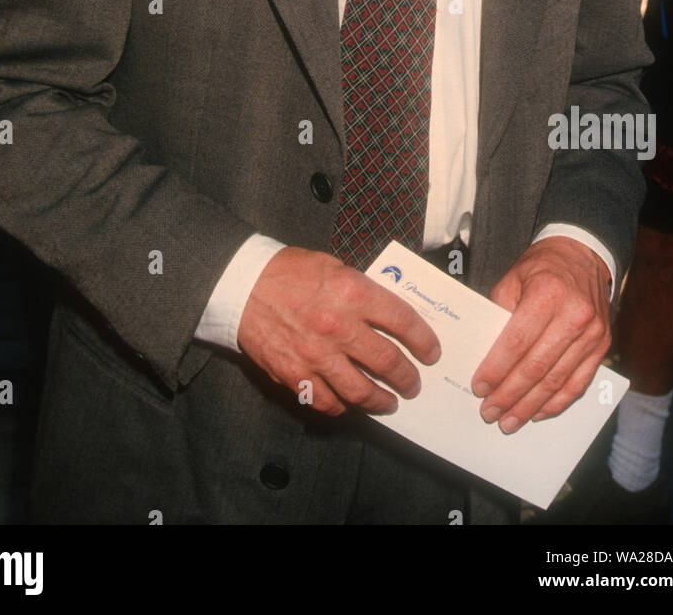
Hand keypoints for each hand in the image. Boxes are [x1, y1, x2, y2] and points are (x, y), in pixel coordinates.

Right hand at [237, 246, 440, 415]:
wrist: (241, 284)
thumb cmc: (286, 271)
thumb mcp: (334, 266)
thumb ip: (362, 291)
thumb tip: (388, 315)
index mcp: (352, 292)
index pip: (403, 321)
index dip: (424, 340)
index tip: (430, 352)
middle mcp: (338, 326)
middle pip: (388, 361)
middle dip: (407, 376)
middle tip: (413, 383)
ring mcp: (316, 354)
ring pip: (361, 390)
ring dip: (381, 399)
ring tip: (390, 402)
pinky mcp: (295, 373)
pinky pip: (327, 401)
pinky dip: (342, 406)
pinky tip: (349, 404)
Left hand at [470, 236, 610, 432]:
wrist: (584, 254)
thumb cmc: (543, 266)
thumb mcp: (513, 277)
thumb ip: (499, 312)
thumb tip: (484, 353)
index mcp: (548, 294)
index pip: (517, 342)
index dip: (496, 369)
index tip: (479, 388)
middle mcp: (574, 315)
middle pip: (536, 366)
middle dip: (510, 395)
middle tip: (489, 412)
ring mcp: (592, 333)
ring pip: (557, 380)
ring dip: (531, 406)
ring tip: (509, 421)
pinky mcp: (602, 346)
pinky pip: (579, 382)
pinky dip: (557, 402)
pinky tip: (538, 413)